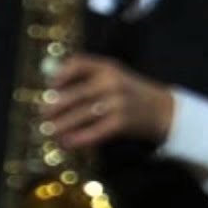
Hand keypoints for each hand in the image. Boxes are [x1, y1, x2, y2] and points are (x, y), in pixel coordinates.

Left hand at [43, 54, 175, 148]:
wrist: (164, 111)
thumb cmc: (133, 94)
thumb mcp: (116, 78)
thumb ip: (89, 80)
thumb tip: (53, 93)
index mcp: (108, 67)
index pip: (79, 64)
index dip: (60, 75)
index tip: (50, 87)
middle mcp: (112, 82)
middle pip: (75, 94)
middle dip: (55, 107)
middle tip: (43, 116)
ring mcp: (118, 102)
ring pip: (81, 115)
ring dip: (62, 125)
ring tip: (50, 131)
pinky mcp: (121, 122)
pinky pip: (94, 131)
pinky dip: (78, 139)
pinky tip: (67, 143)